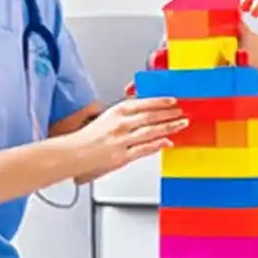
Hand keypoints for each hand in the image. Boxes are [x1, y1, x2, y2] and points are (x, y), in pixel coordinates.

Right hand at [63, 97, 186, 178]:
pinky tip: (167, 141)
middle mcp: (121, 124)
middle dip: (169, 114)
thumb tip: (145, 107)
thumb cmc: (90, 136)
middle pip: (150, 117)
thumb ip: (127, 111)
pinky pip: (144, 149)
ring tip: (180, 125)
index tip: (172, 101)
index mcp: (116, 111)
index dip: (160, 101)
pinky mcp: (123, 156)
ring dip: (168, 128)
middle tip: (182, 113)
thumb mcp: (108, 116)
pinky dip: (157, 145)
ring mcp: (122, 140)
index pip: (143, 103)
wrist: (75, 153)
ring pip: (151, 131)